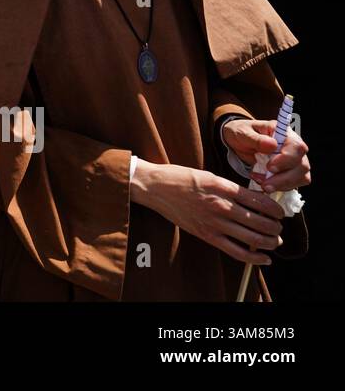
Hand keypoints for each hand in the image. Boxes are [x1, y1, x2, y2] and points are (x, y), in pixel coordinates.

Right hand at [131, 161, 283, 264]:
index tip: (280, 213)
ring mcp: (214, 223)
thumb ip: (232, 188)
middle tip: (278, 227)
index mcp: (224, 188)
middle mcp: (222, 206)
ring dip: (270, 242)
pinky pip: (236, 251)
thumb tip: (255, 199)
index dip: (276, 210)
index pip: (261, 202)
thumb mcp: (210, 176)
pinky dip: (254, 258)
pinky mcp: (207, 235)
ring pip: (253, 238)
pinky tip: (264, 259)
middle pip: (261, 222)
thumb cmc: (181, 178)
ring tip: (275, 241)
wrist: (155, 187)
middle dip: (276, 227)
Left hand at [221, 118, 310, 192]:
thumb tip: (272, 144)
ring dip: (281, 185)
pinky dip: (280, 187)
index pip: (297, 146)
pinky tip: (265, 183)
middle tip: (265, 183)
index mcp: (283, 132)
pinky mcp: (292, 172)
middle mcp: (293, 146)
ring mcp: (295, 160)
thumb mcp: (241, 132)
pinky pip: (294, 184)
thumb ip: (255, 139)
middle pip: (302, 165)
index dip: (287, 159)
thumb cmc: (242, 133)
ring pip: (301, 177)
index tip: (270, 167)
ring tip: (262, 184)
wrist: (238, 142)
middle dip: (283, 178)